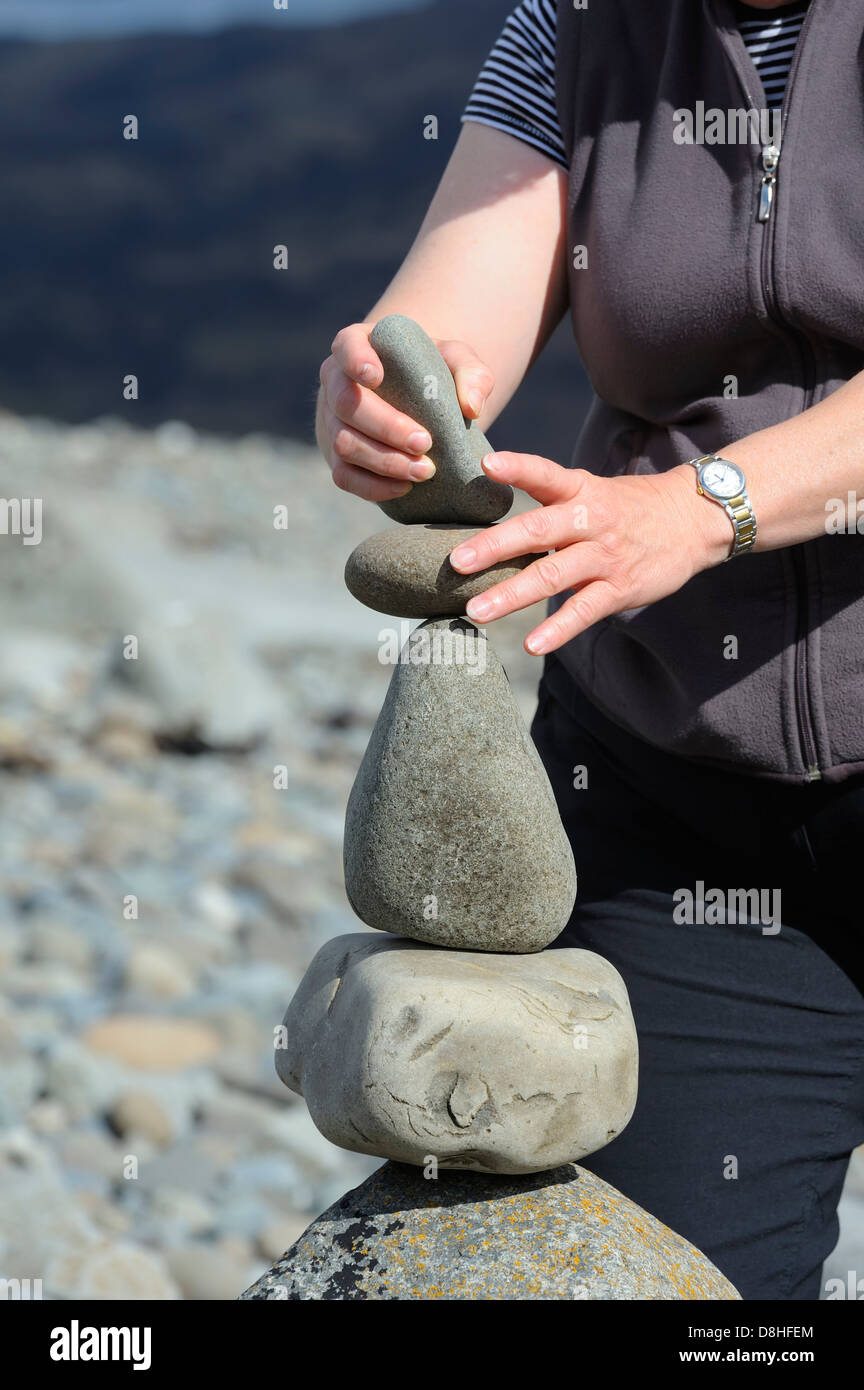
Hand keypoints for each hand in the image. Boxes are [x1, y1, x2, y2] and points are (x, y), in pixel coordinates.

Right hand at [317, 321, 494, 502]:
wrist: (411, 404)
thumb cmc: (429, 374)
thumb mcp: (456, 362)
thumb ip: (472, 374)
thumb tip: (472, 406)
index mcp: (359, 346)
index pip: (347, 346)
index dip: (356, 361)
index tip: (376, 376)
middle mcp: (336, 382)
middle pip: (346, 404)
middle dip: (385, 426)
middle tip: (425, 443)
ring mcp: (331, 422)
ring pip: (343, 443)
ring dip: (384, 461)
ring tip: (424, 471)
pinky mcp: (336, 457)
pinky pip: (344, 476)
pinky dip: (373, 486)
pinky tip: (404, 488)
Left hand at [448, 452, 732, 654]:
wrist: (694, 522)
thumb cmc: (629, 509)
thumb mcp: (593, 491)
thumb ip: (550, 503)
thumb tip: (496, 521)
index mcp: (580, 491)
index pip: (546, 475)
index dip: (518, 468)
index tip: (486, 464)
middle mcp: (590, 520)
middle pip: (538, 531)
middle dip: (494, 547)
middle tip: (456, 562)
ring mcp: (605, 556)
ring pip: (553, 575)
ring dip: (511, 594)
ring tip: (476, 612)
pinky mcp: (620, 588)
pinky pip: (584, 611)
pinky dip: (558, 630)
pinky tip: (533, 644)